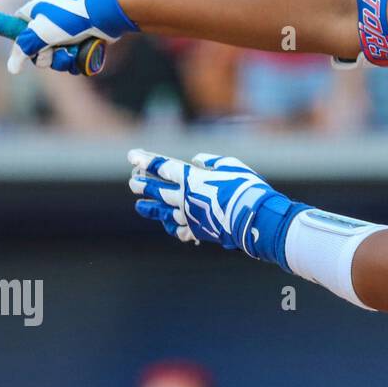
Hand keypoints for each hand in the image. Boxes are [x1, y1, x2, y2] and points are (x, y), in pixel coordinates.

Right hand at [7, 0, 138, 74]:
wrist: (105, 15)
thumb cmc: (70, 18)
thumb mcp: (40, 32)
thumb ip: (22, 50)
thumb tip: (12, 69)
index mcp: (35, 12)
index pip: (18, 29)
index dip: (21, 42)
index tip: (28, 49)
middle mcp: (50, 22)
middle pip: (37, 50)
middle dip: (46, 56)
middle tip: (54, 51)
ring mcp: (67, 33)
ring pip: (56, 58)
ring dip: (63, 60)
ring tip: (72, 52)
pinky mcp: (82, 42)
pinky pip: (73, 60)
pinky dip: (76, 61)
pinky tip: (82, 55)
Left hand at [127, 149, 302, 265]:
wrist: (254, 218)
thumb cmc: (247, 187)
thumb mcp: (232, 166)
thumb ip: (213, 162)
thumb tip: (198, 160)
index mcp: (192, 179)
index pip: (163, 167)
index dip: (146, 160)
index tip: (132, 155)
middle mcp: (185, 198)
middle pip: (158, 190)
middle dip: (144, 185)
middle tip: (133, 182)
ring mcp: (189, 216)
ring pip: (164, 211)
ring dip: (151, 207)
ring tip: (139, 205)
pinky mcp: (197, 231)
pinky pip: (180, 229)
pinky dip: (173, 226)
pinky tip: (168, 224)